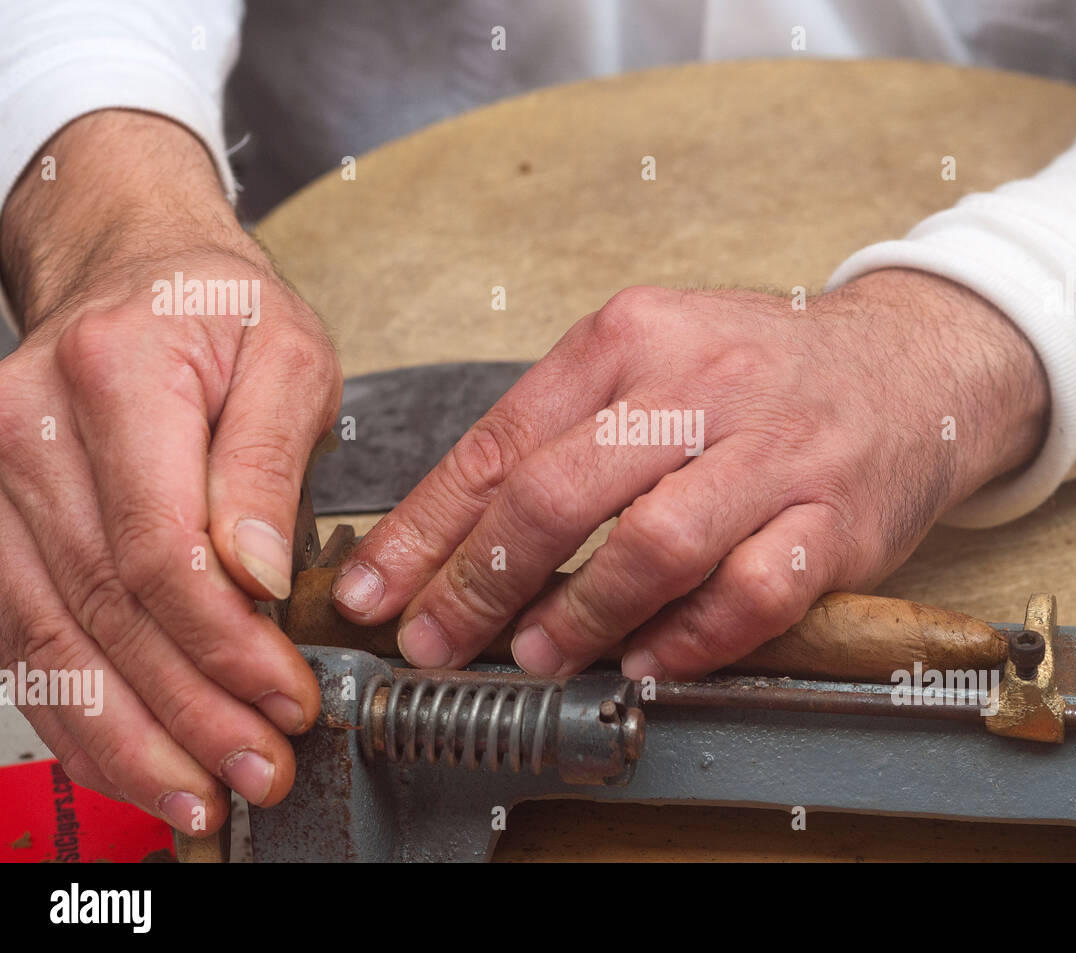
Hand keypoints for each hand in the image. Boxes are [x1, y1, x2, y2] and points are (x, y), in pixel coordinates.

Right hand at [0, 111, 340, 832]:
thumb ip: (273, 464)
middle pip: (105, 608)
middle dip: (187, 710)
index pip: (160, 549)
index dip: (224, 645)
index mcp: (114, 375)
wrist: (137, 275)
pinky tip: (125, 756)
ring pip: (49, 640)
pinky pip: (20, 636)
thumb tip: (256, 575)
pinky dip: (75, 709)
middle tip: (254, 770)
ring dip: (126, 735)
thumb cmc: (219, 310)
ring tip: (195, 794)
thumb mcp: (291, 356)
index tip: (285, 695)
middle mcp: (27, 429)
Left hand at [333, 270, 1046, 678]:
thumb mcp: (654, 359)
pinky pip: (751, 590)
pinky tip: (651, 660)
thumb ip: (564, 429)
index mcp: (633, 336)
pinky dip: (691, 639)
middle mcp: (700, 383)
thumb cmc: (763, 372)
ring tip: (538, 654)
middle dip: (480, 580)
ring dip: (580, 615)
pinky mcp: (836, 515)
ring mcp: (774, 450)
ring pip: (654, 543)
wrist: (912, 364)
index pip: (501, 440)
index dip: (426, 528)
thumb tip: (456, 529)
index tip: (376, 587)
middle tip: (438, 639)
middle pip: (561, 491)